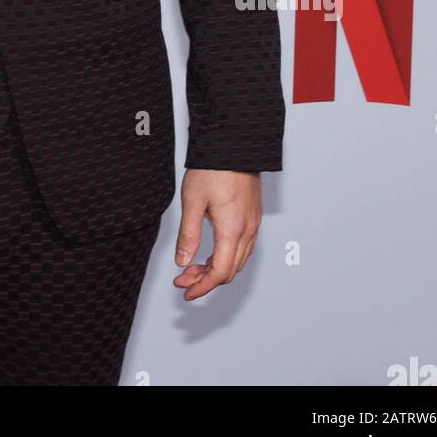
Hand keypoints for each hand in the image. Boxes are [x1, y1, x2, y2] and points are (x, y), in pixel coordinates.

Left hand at [173, 168, 261, 299]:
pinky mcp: (252, 215)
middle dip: (205, 280)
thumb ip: (188, 234)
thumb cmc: (214, 168)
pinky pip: (242, 247)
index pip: (220, 273)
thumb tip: (183, 261)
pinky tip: (211, 252)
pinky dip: (226, 256)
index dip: (202, 287)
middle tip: (183, 279)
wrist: (233, 144)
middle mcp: (247, 230)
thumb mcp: (192, 201)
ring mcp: (252, 223)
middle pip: (230, 270)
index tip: (187, 292)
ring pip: (237, 260)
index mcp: (233, 230)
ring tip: (193, 267)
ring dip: (216, 269)